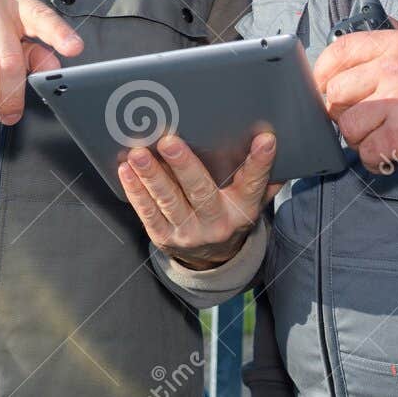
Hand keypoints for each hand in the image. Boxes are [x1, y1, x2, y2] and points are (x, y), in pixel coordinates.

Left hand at [117, 131, 275, 269]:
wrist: (213, 258)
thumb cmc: (231, 212)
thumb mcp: (253, 199)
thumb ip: (261, 174)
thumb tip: (270, 138)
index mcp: (244, 209)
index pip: (254, 183)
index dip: (260, 162)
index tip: (266, 139)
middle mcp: (217, 223)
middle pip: (201, 192)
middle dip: (184, 165)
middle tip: (169, 141)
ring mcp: (188, 233)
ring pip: (169, 201)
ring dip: (151, 176)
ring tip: (138, 153)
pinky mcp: (164, 237)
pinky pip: (148, 213)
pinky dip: (136, 191)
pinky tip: (127, 170)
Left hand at [313, 25, 397, 177]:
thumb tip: (375, 23)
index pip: (341, 50)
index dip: (322, 72)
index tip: (321, 87)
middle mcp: (395, 67)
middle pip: (336, 91)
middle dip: (341, 112)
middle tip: (361, 121)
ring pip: (347, 125)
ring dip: (359, 139)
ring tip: (381, 138)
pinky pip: (366, 151)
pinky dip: (374, 160)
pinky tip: (390, 156)